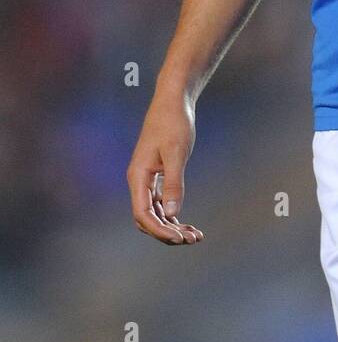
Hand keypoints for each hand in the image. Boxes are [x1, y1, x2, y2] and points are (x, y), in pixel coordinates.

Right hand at [127, 92, 203, 244]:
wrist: (173, 102)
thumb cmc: (173, 123)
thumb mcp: (176, 153)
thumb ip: (174, 183)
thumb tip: (173, 212)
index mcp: (138, 176)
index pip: (143, 214)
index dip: (160, 230)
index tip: (180, 239)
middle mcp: (139, 181)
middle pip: (148, 218)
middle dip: (167, 232)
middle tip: (192, 239)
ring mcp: (148, 180)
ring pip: (156, 213)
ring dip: (172, 226)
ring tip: (195, 235)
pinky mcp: (158, 176)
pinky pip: (163, 203)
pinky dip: (174, 215)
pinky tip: (189, 224)